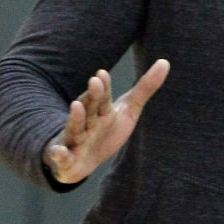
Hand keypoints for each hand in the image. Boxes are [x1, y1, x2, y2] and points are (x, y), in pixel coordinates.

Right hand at [44, 58, 169, 184]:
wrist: (82, 161)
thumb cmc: (106, 131)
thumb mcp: (128, 110)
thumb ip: (144, 89)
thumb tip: (165, 62)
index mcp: (100, 111)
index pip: (103, 97)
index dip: (104, 87)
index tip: (103, 73)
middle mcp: (86, 123)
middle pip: (90, 108)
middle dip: (92, 96)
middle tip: (95, 81)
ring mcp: (75, 140)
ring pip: (75, 129)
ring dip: (75, 118)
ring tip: (76, 105)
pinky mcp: (67, 160)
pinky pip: (63, 157)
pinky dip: (59, 154)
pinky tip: (59, 151)